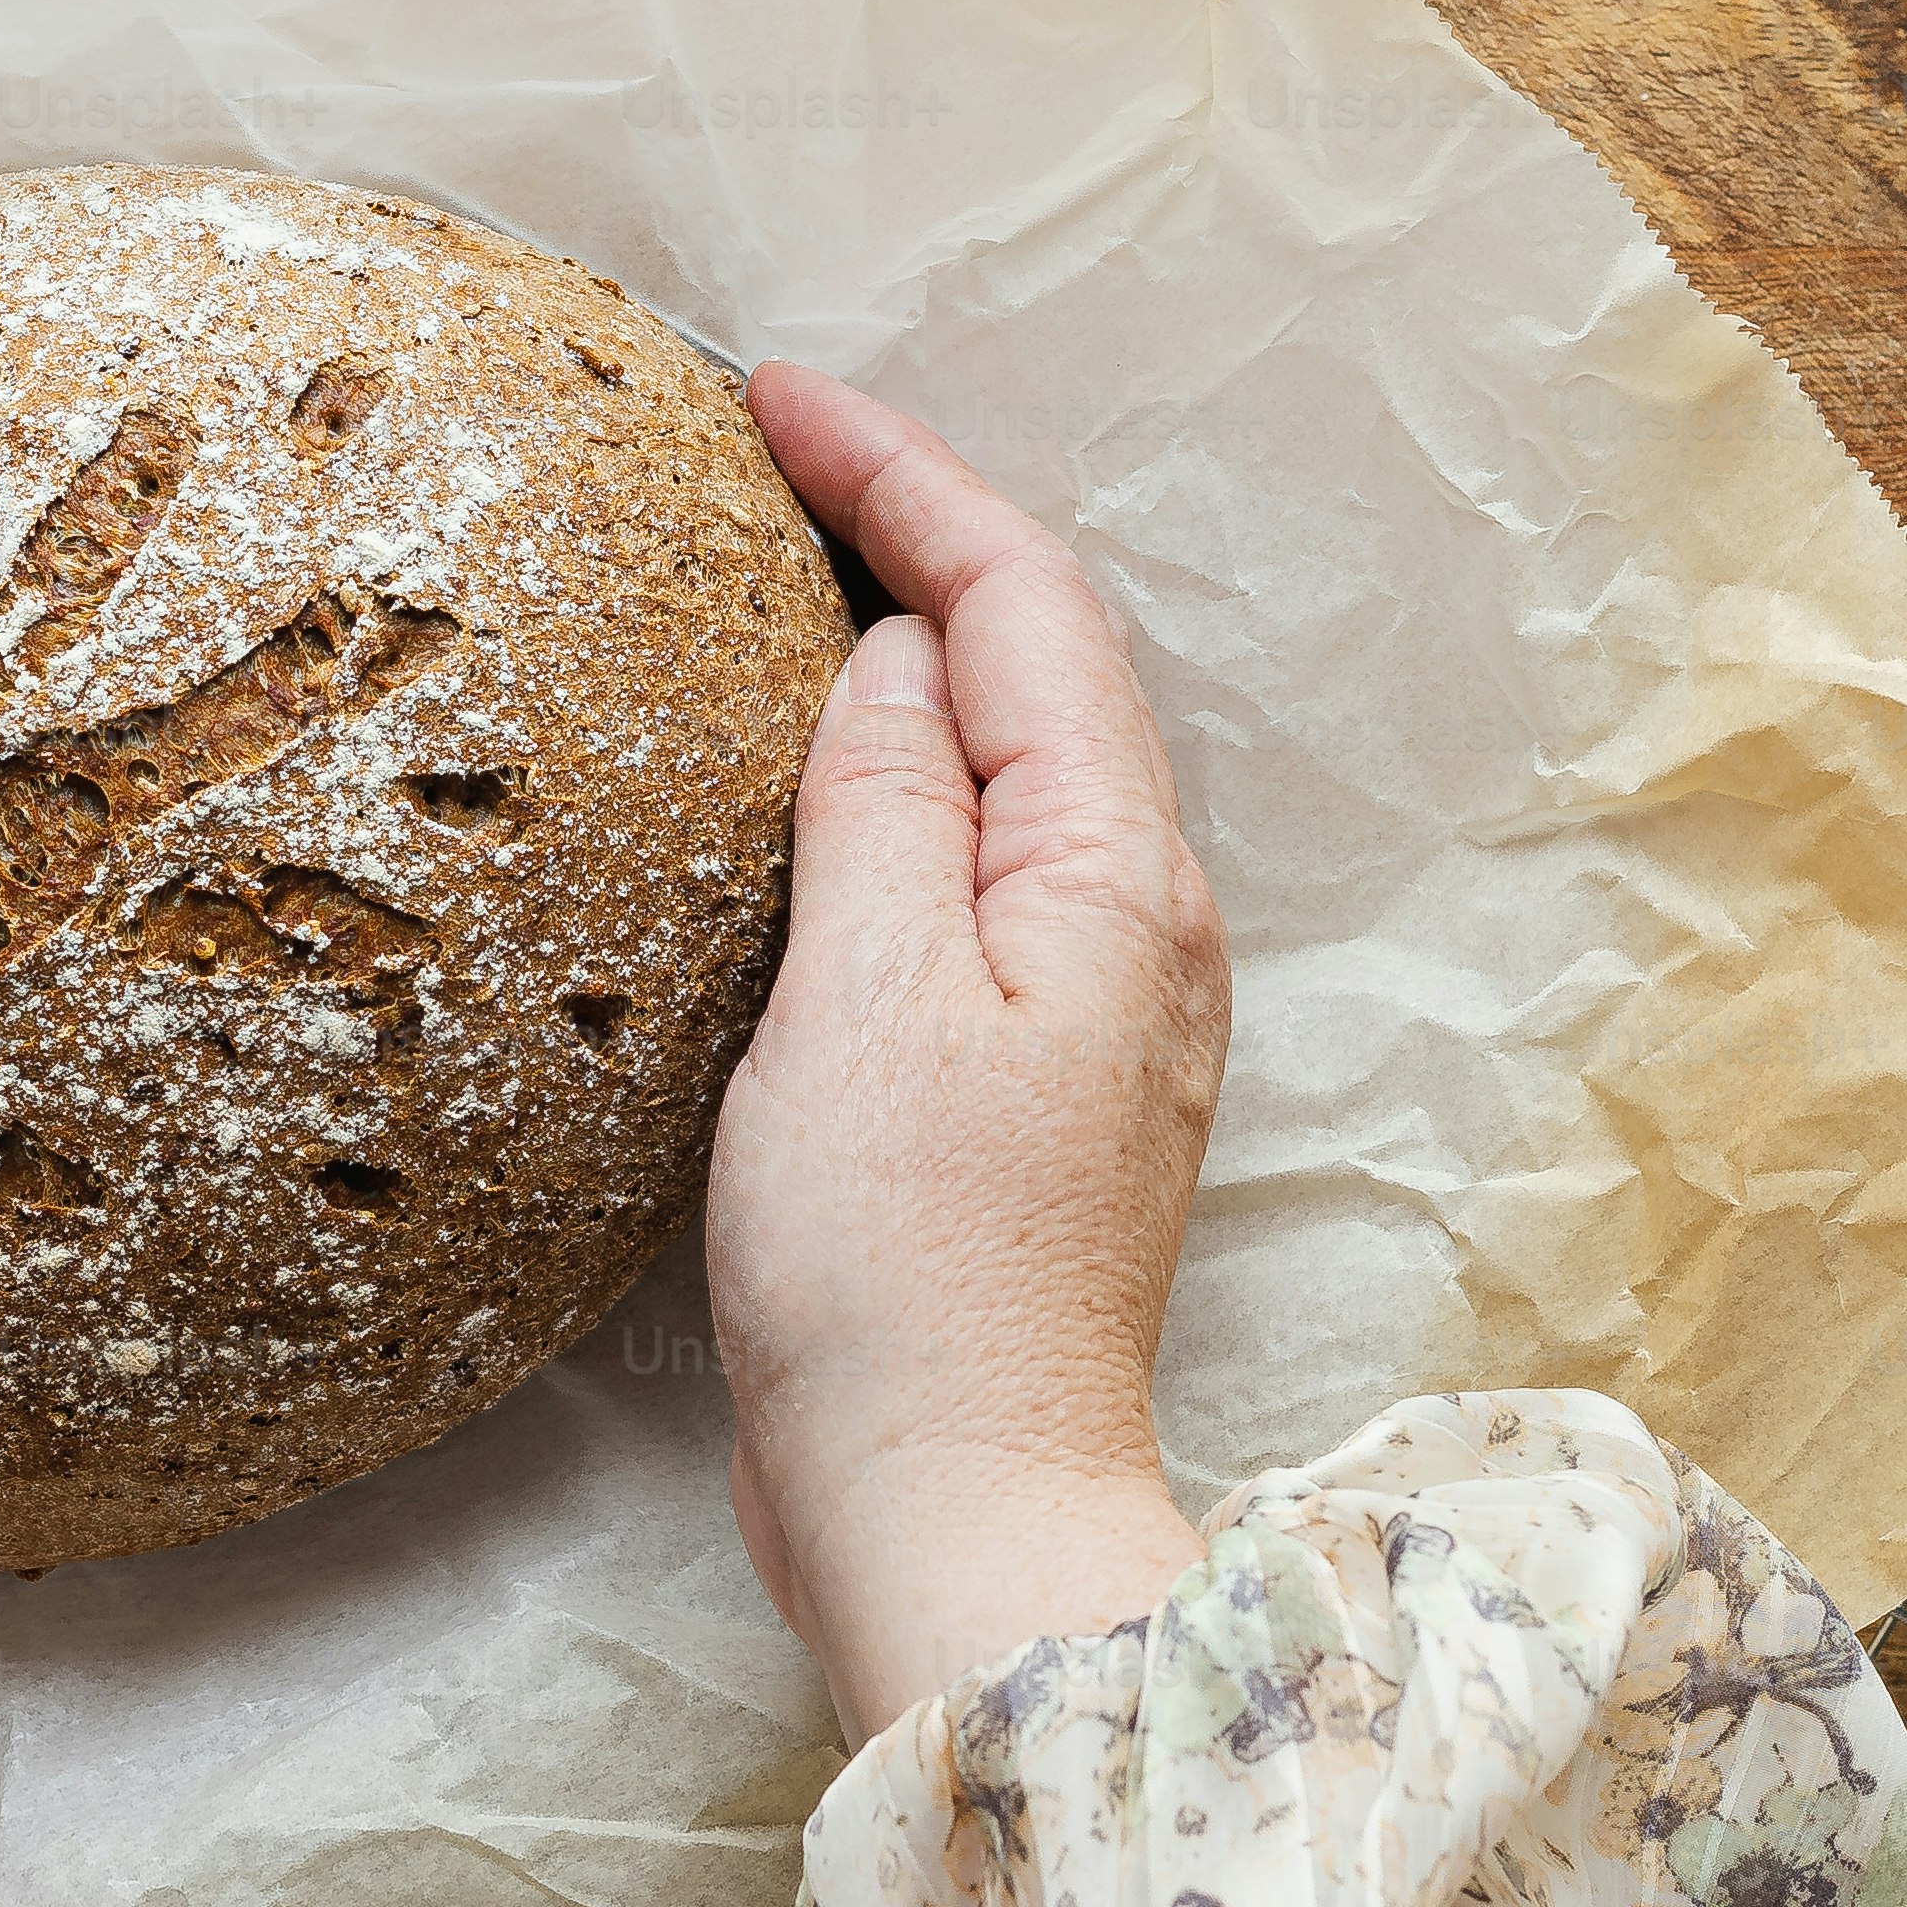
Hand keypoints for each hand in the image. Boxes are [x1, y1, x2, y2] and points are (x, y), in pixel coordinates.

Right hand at [710, 368, 1231, 1736]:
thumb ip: (884, 806)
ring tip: (778, 573)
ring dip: (907, 657)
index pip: (1020, 606)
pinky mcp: (1033, 1088)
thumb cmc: (904, 1280)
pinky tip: (811, 786)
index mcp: (1117, 877)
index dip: (904, 477)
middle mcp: (1141, 927)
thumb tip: (892, 665)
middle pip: (1037, 669)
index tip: (775, 394)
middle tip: (764, 452)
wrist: (954, 1511)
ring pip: (1009, 769)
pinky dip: (896, 786)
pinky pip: (973, 872)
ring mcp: (1098, 1012)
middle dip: (913, 539)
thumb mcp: (862, 1001)